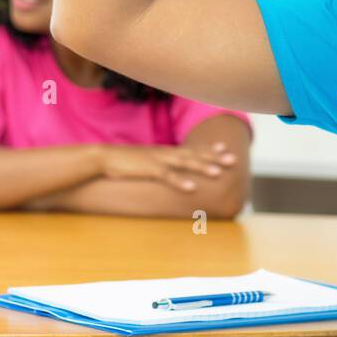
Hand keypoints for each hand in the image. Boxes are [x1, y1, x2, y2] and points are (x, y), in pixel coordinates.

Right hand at [97, 142, 236, 192]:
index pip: (191, 149)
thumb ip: (160, 165)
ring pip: (184, 163)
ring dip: (202, 168)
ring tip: (218, 173)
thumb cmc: (125, 162)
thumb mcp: (146, 162)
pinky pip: (167, 176)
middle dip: (214, 157)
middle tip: (233, 160)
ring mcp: (158, 161)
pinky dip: (180, 182)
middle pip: (194, 155)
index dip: (209, 149)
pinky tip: (192, 188)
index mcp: (165, 152)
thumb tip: (169, 171)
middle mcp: (165, 154)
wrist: (103, 158)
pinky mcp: (148, 170)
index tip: (225, 148)